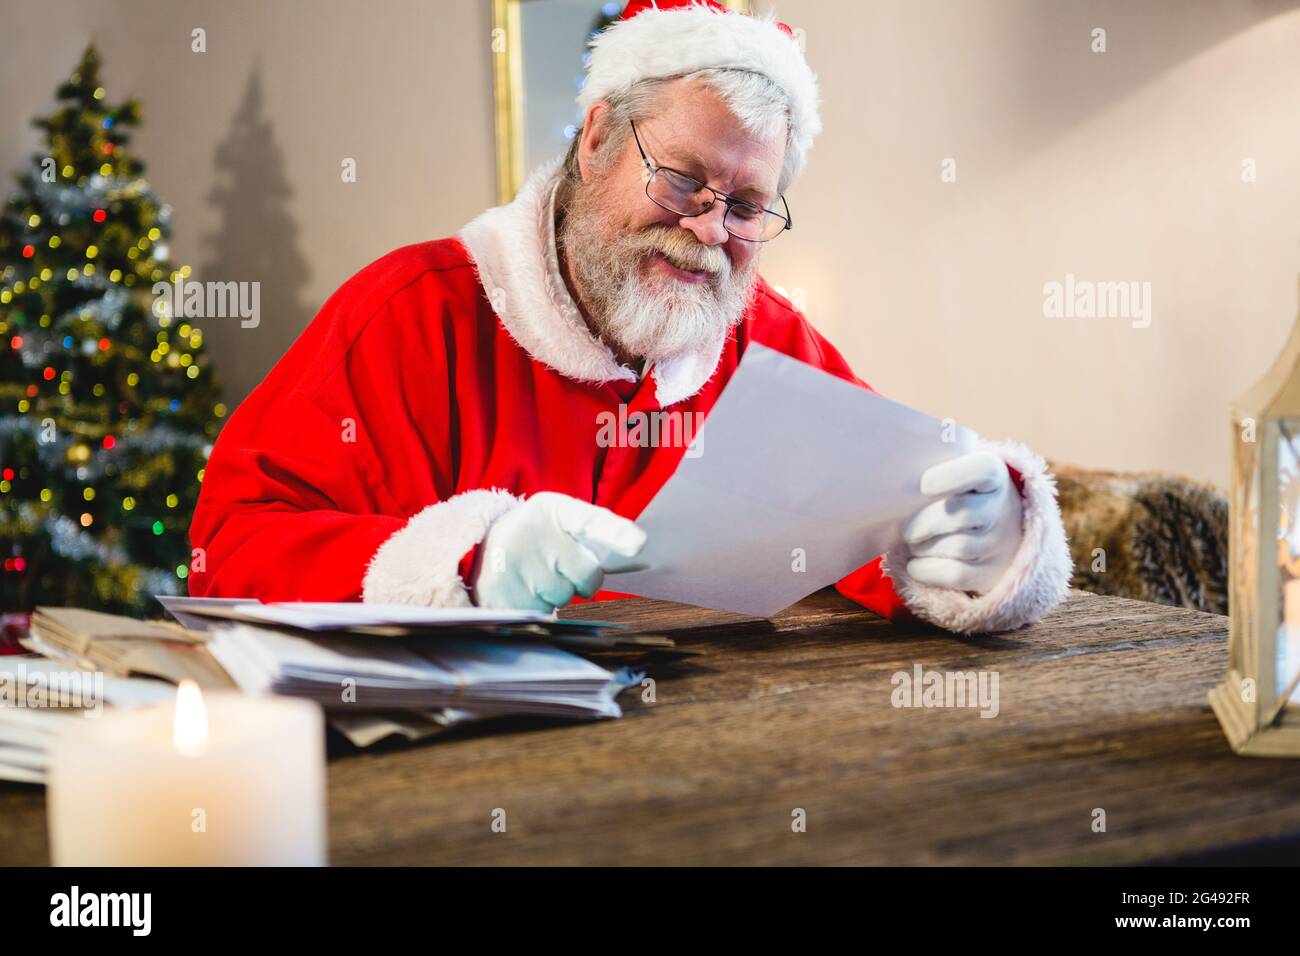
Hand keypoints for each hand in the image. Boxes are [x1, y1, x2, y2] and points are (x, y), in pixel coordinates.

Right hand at [471, 492, 646, 611]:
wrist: (489, 545)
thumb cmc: (539, 535)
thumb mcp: (563, 521)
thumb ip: (598, 533)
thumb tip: (636, 551)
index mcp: (555, 510)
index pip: (590, 520)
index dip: (616, 532)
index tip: (639, 543)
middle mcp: (532, 532)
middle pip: (587, 575)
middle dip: (581, 579)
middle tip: (559, 566)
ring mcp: (514, 564)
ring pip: (563, 597)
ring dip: (556, 594)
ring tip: (536, 576)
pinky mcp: (501, 594)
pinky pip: (541, 613)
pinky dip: (538, 607)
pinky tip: (524, 590)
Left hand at [901, 451, 1022, 594]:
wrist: (991, 527)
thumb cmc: (953, 493)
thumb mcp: (949, 471)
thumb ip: (928, 468)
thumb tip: (893, 478)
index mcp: (992, 475)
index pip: (982, 470)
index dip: (951, 477)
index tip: (924, 486)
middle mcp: (1001, 509)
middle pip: (962, 515)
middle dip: (924, 524)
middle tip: (907, 529)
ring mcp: (999, 543)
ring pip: (959, 547)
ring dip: (924, 547)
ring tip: (913, 543)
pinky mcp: (990, 573)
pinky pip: (957, 574)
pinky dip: (928, 570)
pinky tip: (915, 565)